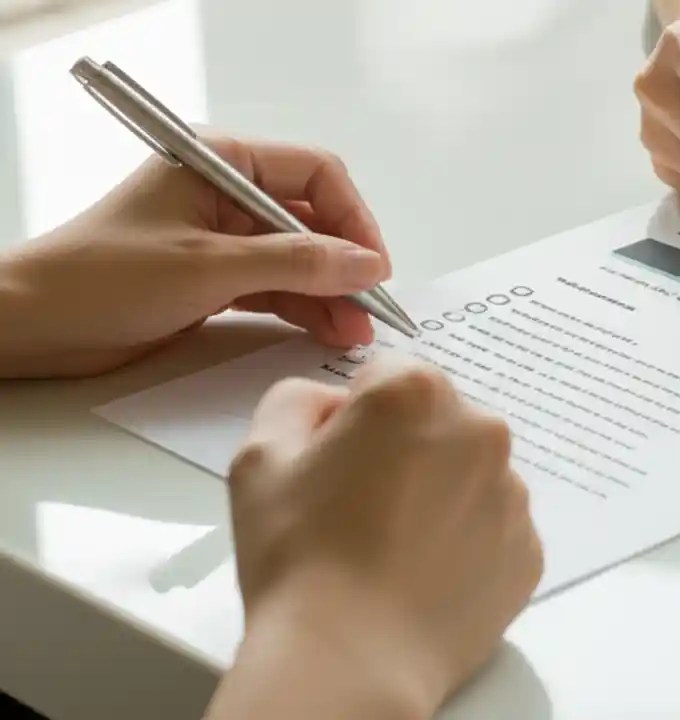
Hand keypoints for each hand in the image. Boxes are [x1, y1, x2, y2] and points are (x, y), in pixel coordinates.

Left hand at [0, 137, 390, 378]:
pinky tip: (328, 331)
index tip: (373, 265)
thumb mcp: (210, 266)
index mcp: (220, 163)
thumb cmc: (105, 277)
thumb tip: (367, 265)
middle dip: (345, 263)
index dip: (352, 218)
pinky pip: (276, 288)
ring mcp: (222, 239)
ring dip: (329, 293)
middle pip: (311, 220)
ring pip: (298, 260)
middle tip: (372, 308)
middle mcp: (226, 194)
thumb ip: (296, 263)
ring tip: (355, 332)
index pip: (314, 174)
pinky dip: (304, 308)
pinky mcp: (215, 280)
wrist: (34, 324)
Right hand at [218, 354, 542, 716]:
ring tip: (390, 551)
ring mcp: (512, 494)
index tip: (335, 465)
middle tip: (359, 510)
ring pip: (469, 475)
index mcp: (416, 393)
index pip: (385, 378)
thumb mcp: (259, 456)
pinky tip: (422, 576)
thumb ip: (297, 400)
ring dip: (438, 496)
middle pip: (437, 422)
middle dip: (403, 451)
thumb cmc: (300, 560)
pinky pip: (492, 530)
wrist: (349, 661)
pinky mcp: (528, 550)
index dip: (352, 420)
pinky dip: (464, 544)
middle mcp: (480, 431)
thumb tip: (333, 405)